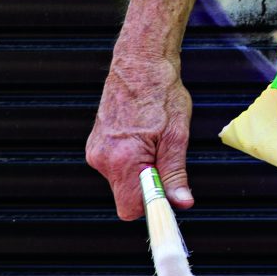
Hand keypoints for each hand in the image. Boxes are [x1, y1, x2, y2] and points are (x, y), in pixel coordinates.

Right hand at [85, 49, 192, 219]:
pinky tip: (142, 136)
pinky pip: (116, 165)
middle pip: (127, 196)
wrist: (139, 65)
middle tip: (165, 156)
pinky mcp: (95, 145)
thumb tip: (181, 203)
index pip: (131, 209)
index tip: (168, 199)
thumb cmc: (160, 94)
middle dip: (148, 186)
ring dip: (140, 170)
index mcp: (123, 160)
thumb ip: (175, 173)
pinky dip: (131, 159)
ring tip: (154, 140)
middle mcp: (103, 160)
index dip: (152, 207)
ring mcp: (96, 152)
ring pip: (122, 180)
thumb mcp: (177, 135)